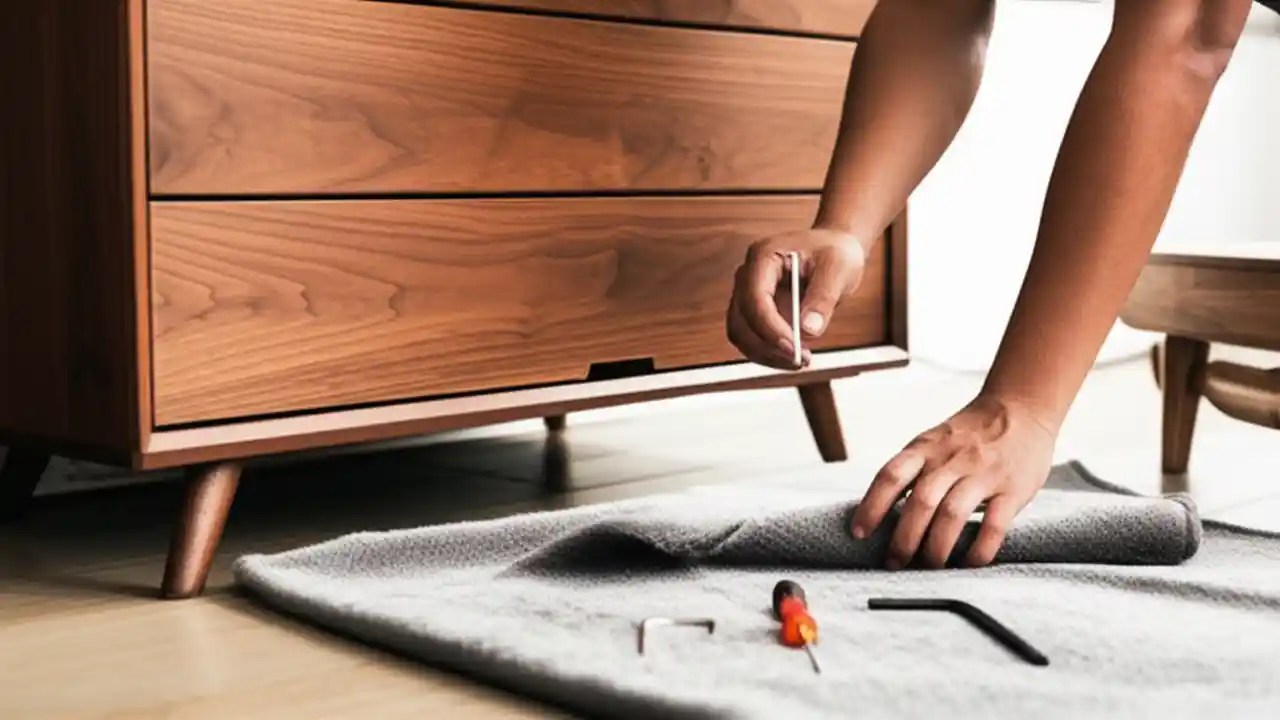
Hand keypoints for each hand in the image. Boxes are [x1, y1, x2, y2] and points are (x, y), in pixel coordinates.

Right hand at [726, 228, 866, 369]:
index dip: (770, 327)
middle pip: (742, 320)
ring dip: (767, 354)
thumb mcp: (838, 269)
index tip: (793, 347)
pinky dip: (769, 354)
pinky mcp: (754, 312)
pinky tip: (792, 356)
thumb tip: (808, 330)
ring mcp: (748, 294)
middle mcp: (748, 275)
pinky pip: (751, 339)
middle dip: (768, 345)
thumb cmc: (834, 252)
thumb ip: (823, 298)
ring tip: (800, 360)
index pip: (754, 298)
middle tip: (800, 359)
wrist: (832, 250)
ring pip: (742, 334)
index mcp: (764, 256)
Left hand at [850, 393, 1056, 568]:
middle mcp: (952, 458)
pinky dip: (978, 549)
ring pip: (952, 515)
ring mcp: (984, 473)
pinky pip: (994, 526)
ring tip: (928, 567)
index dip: (871, 506)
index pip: (890, 476)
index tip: (859, 534)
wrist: (1021, 407)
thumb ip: (911, 469)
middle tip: (894, 563)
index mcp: (926, 447)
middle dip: (903, 539)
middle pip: (920, 501)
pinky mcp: (1013, 488)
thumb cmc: (969, 434)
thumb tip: (878, 511)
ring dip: (936, 548)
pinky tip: (968, 563)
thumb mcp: (933, 441)